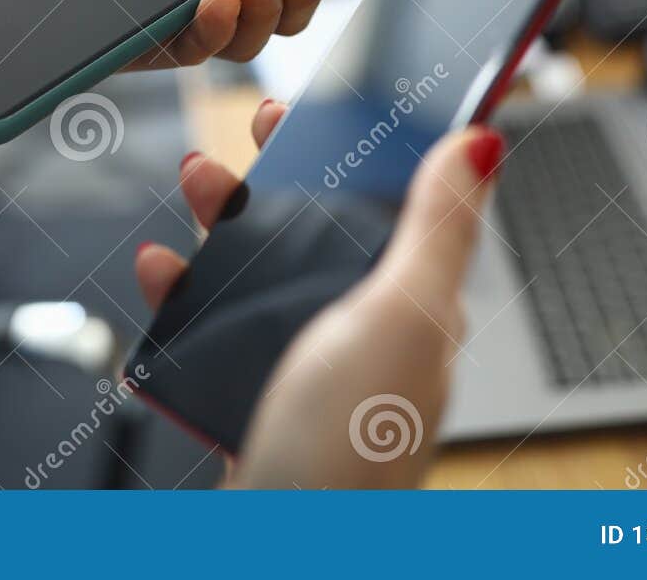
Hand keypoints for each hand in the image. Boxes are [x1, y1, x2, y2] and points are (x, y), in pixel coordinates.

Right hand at [136, 102, 503, 487]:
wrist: (272, 552)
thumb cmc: (348, 453)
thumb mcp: (400, 317)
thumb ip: (436, 227)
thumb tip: (483, 143)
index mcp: (416, 306)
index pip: (395, 205)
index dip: (356, 150)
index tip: (313, 110)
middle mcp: (367, 333)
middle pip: (320, 228)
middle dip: (275, 178)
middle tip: (241, 142)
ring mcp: (309, 365)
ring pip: (264, 269)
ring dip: (224, 222)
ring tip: (193, 185)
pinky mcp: (256, 394)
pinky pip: (218, 323)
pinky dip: (186, 290)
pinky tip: (162, 271)